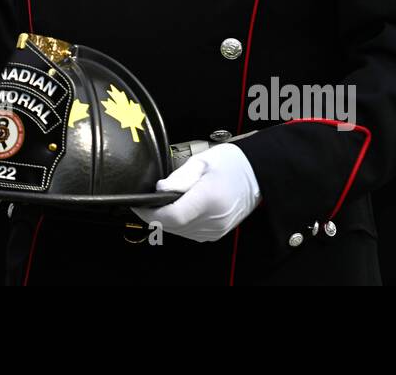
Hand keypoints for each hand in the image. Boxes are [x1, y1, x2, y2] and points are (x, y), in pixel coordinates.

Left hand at [131, 143, 259, 241]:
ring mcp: (217, 229)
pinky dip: (179, 224)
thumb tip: (159, 190)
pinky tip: (178, 210)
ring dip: (166, 221)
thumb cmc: (232, 163)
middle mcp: (214, 218)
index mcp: (209, 198)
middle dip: (155, 216)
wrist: (257, 174)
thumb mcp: (201, 161)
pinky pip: (190, 233)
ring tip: (162, 204)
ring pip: (179, 232)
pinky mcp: (217, 233)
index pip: (173, 216)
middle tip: (146, 202)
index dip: (150, 213)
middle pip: (173, 226)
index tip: (138, 204)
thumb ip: (178, 178)